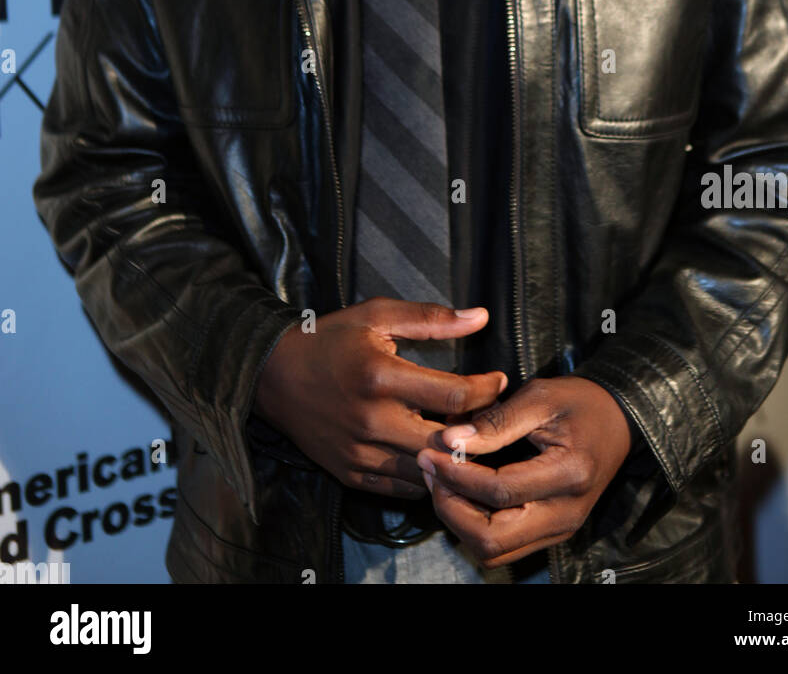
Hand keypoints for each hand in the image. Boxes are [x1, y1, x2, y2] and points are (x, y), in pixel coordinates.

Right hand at [253, 298, 506, 500]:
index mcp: (381, 376)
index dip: (487, 390)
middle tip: (488, 416)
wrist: (273, 374)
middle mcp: (371, 419)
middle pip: (446, 441)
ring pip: (426, 472)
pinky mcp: (350, 473)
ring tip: (463, 436)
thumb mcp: (377, 315)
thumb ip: (430, 318)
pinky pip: (401, 488)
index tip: (498, 381)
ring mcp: (359, 452)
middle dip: (476, 431)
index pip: (454, 394)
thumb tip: (480, 318)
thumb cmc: (330, 339)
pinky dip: (424, 476)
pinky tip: (433, 454)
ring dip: (451, 458)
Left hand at [416, 377, 632, 565]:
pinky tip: (463, 493)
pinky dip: (475, 526)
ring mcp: (560, 529)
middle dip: (451, 509)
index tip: (431, 452)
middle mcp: (566, 513)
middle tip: (432, 471)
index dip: (457, 476)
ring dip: (459, 521)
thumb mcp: (540, 396)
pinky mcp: (552, 533)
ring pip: (495, 551)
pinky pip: (505, 547)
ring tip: (442, 481)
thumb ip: (496, 421)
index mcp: (568, 474)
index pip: (499, 492)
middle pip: (493, 539)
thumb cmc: (580, 402)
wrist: (619, 420)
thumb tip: (451, 440)